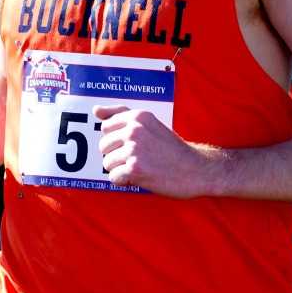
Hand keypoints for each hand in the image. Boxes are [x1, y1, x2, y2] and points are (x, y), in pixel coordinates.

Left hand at [95, 105, 216, 197]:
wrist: (196, 169)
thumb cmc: (171, 148)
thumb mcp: (149, 124)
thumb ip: (120, 115)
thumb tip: (95, 110)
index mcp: (137, 116)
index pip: (105, 127)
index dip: (117, 140)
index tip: (136, 144)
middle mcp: (134, 129)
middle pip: (103, 146)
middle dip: (117, 156)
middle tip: (140, 158)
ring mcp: (134, 149)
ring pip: (107, 163)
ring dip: (121, 170)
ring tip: (141, 167)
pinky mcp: (135, 168)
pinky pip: (114, 178)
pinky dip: (125, 182)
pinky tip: (141, 177)